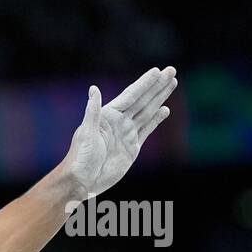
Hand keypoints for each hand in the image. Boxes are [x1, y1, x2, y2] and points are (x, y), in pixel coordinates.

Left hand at [60, 66, 176, 201]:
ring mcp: (127, 134)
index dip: (145, 83)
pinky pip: (147, 130)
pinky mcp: (132, 147)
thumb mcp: (86, 133)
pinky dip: (156, 119)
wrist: (82, 181)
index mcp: (108, 116)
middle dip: (157, 86)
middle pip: (143, 100)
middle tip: (172, 71)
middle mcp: (119, 122)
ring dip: (160, 98)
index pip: (130, 95)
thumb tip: (93, 88)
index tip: (158, 71)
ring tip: (172, 83)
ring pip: (148, 111)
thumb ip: (92, 111)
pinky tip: (165, 109)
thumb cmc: (80, 157)